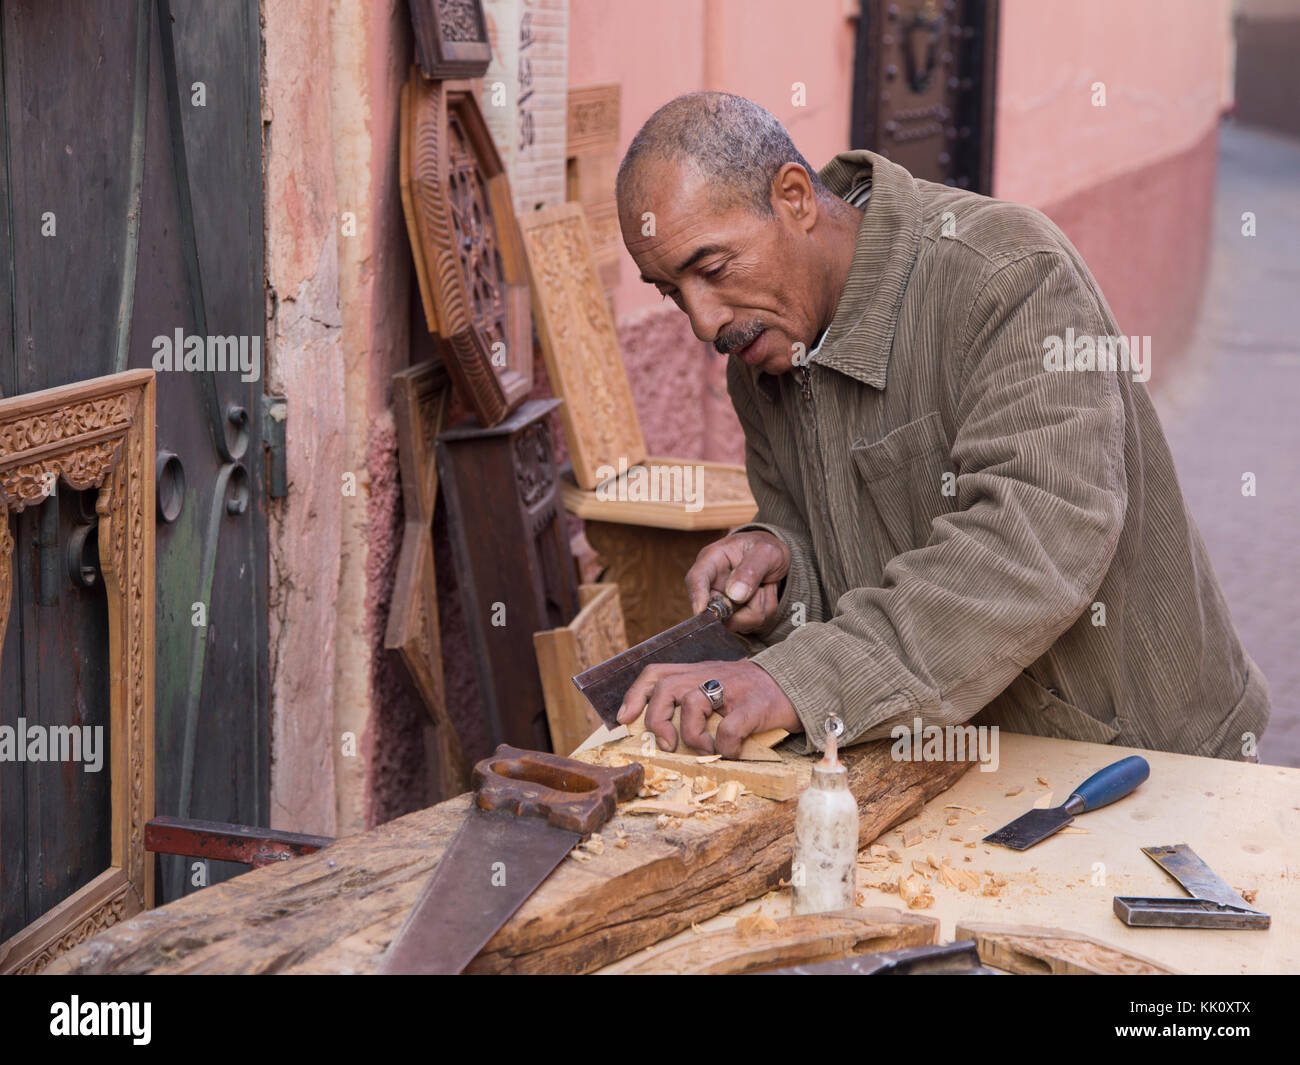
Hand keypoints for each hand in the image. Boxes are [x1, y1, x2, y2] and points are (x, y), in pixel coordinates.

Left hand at [614, 659, 802, 756]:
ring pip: (693, 704)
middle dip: (657, 719)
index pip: (656, 673)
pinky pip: (730, 728)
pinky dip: (726, 745)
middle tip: (666, 744)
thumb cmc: (754, 693)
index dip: (635, 695)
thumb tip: (662, 730)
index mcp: (698, 671)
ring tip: (706, 748)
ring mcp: (733, 688)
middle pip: (666, 687)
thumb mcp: (718, 686)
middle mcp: (711, 674)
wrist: (799, 683)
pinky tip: (732, 751)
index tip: (623, 719)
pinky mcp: (755, 706)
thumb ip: (693, 698)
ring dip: (692, 735)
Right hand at [686, 530, 790, 633]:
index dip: (697, 596)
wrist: (776, 558)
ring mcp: (723, 602)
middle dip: (744, 606)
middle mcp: (713, 584)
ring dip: (761, 605)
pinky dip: (766, 609)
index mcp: (712, 560)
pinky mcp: (735, 616)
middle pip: (717, 609)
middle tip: (763, 587)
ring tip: (766, 585)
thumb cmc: (765, 549)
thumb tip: (735, 594)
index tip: (701, 609)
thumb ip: (751, 569)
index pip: (696, 579)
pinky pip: (753, 624)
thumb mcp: (765, 551)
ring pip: (738, 621)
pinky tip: (766, 593)